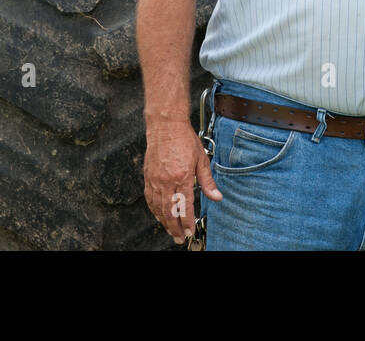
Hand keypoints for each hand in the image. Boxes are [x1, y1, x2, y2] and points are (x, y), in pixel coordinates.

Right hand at [143, 119, 221, 243]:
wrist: (166, 126)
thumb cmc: (183, 139)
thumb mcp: (201, 159)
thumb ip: (208, 181)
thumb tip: (216, 197)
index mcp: (182, 176)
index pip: (185, 206)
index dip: (187, 222)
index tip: (190, 231)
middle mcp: (166, 180)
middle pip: (169, 211)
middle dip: (175, 227)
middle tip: (179, 238)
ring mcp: (155, 179)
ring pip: (158, 208)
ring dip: (164, 222)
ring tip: (170, 230)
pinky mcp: (148, 177)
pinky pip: (150, 199)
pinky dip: (154, 210)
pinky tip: (159, 215)